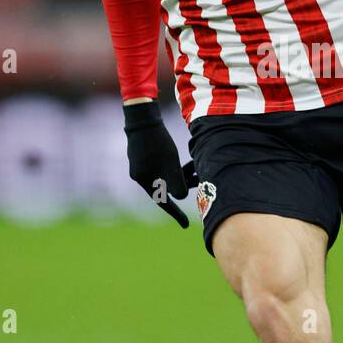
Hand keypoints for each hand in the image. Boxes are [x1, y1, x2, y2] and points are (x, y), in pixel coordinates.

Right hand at [123, 101, 197, 227]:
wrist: (142, 117)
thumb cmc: (157, 141)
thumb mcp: (170, 164)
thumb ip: (176, 184)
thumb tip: (181, 198)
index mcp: (144, 180)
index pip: (162, 202)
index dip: (175, 214)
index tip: (185, 225)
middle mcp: (141, 175)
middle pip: (165, 188)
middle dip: (184, 185)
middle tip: (201, 181)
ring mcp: (142, 164)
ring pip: (166, 176)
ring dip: (182, 174)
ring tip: (197, 167)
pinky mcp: (145, 154)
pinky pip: (163, 167)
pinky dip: (175, 167)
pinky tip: (186, 161)